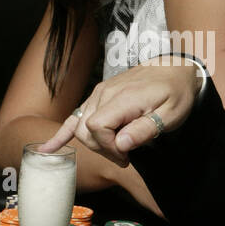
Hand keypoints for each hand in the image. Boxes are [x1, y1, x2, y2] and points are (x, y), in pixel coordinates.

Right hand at [40, 59, 201, 162]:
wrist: (177, 68)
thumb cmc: (177, 92)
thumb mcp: (171, 114)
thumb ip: (145, 129)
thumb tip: (120, 145)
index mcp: (123, 98)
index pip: (97, 127)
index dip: (108, 147)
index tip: (127, 155)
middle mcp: (105, 93)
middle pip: (85, 128)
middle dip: (101, 148)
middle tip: (125, 156)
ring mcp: (99, 93)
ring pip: (80, 125)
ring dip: (94, 143)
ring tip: (116, 150)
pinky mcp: (99, 95)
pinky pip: (75, 114)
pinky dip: (62, 133)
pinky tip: (47, 149)